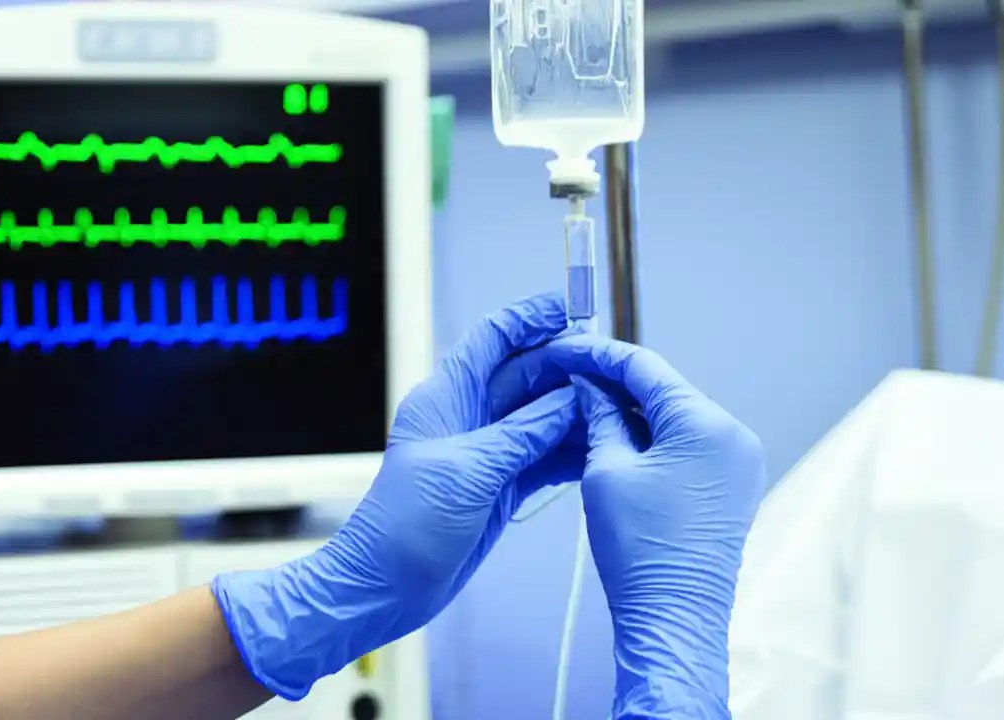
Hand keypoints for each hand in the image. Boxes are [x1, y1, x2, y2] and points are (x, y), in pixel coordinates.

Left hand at [212, 294, 583, 699]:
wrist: (385, 588)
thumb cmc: (404, 526)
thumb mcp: (468, 471)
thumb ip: (522, 433)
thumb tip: (570, 399)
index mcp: (446, 397)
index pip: (493, 339)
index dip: (531, 318)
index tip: (572, 306)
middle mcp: (468, 417)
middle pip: (526, 376)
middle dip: (568, 368)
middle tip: (613, 368)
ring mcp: (487, 452)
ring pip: (541, 417)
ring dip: (577, 412)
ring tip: (619, 408)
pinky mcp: (501, 485)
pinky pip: (544, 457)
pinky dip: (571, 452)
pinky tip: (602, 449)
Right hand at [546, 336, 767, 718]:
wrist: (674, 619)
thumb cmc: (640, 550)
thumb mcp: (606, 470)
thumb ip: (600, 416)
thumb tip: (590, 386)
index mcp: (707, 423)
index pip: (646, 367)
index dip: (599, 355)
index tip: (567, 348)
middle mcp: (734, 435)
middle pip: (665, 391)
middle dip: (615, 384)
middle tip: (570, 378)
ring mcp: (739, 462)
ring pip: (675, 419)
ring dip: (632, 413)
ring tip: (584, 410)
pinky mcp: (732, 487)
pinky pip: (689, 446)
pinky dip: (652, 440)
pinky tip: (614, 440)